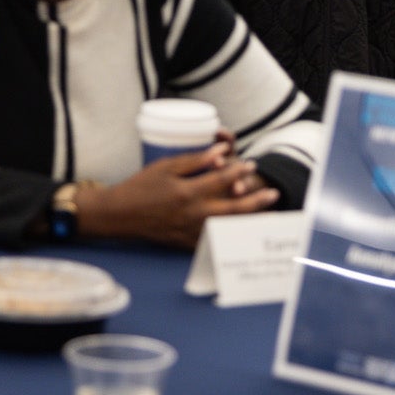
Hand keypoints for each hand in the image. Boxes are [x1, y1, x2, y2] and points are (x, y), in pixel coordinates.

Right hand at [81, 146, 278, 249]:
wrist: (121, 215)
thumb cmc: (141, 186)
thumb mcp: (166, 167)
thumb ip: (195, 160)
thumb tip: (221, 152)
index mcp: (188, 193)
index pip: (221, 180)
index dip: (239, 171)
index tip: (251, 164)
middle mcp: (193, 214)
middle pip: (233, 209)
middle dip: (256, 201)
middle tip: (273, 194)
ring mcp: (191, 231)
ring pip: (228, 228)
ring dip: (249, 221)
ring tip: (267, 215)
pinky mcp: (187, 243)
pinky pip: (216, 241)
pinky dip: (232, 236)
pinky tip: (243, 231)